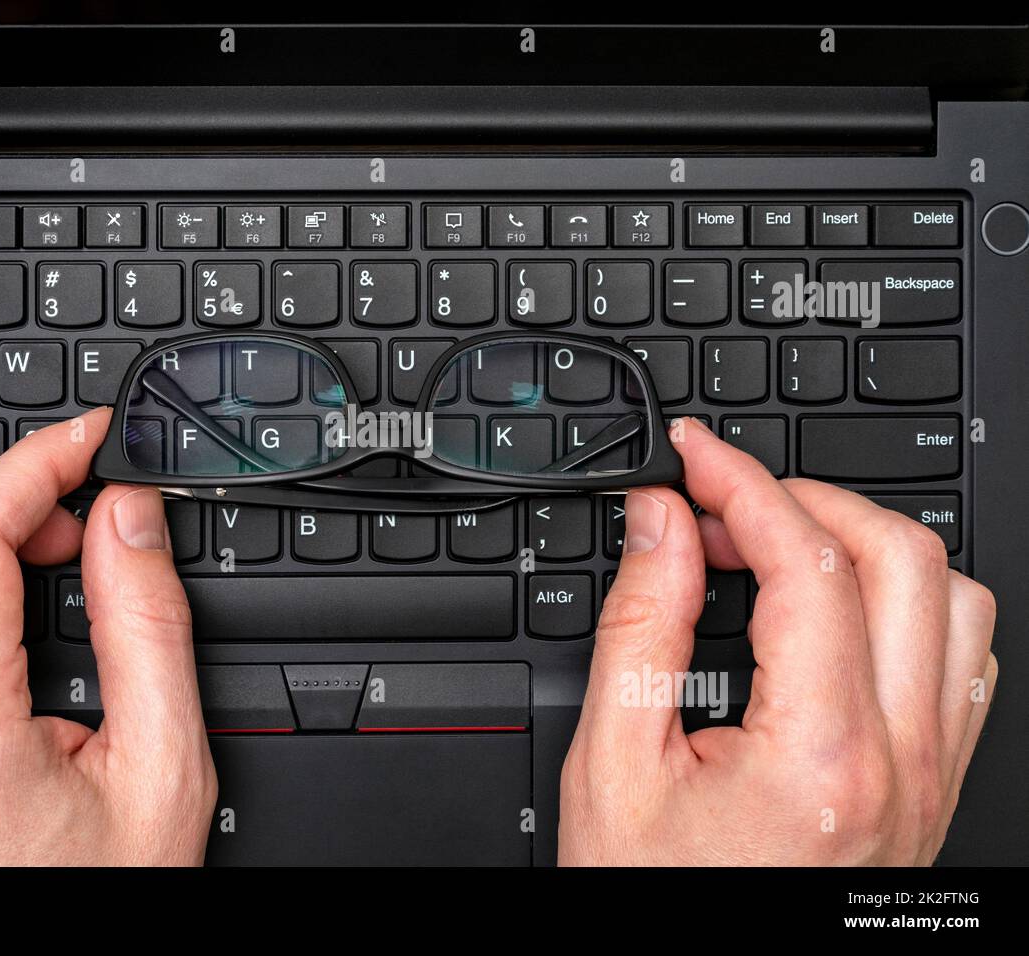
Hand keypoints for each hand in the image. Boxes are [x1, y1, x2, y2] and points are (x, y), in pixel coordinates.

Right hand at [559, 418, 995, 865]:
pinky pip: (962, 662)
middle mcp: (901, 759)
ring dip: (866, 547)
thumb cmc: (656, 898)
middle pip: (901, 557)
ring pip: (953, 600)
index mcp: (821, 752)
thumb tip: (660, 522)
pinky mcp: (932, 788)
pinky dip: (906, 607)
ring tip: (780, 551)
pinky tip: (838, 615)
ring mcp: (931, 776)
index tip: (693, 456)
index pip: (807, 560)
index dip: (741, 484)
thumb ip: (643, 627)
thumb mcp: (616, 763)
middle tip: (723, 503)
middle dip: (805, 499)